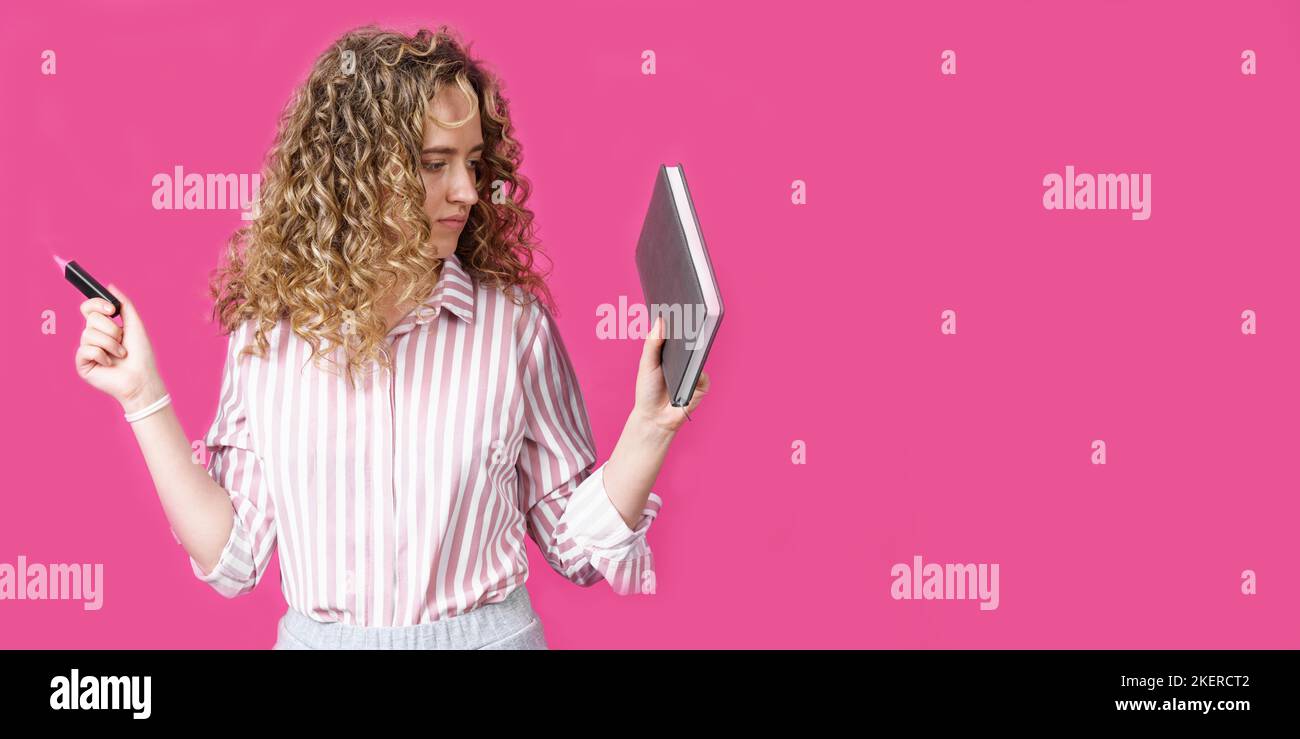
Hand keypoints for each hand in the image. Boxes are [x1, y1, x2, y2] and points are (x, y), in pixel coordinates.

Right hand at [74, 284, 166, 412]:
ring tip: (120, 355)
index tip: (112, 310)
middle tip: (122, 340)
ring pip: (88, 334)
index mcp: (103, 327)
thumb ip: (124, 305)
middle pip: (90, 319)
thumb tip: (109, 285)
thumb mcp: (135, 325)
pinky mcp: (82, 364)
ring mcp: (86, 350)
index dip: (97, 304)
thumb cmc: (141, 354)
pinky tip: (110, 364)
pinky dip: (102, 355)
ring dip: (111, 344)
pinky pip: (85, 350)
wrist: (142, 378)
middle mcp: (92, 337)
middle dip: (111, 329)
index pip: (89, 308)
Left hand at [632, 315, 710, 434]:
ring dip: (697, 348)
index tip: (677, 304)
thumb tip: (660, 321)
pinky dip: (695, 375)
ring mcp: (695, 372)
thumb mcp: (646, 364)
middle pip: (693, 341)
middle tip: (688, 313)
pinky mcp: (701, 386)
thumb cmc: (648, 389)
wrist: (654, 417)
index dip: (680, 319)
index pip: (680, 333)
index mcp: (673, 352)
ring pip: (701, 357)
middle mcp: (687, 360)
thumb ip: (652, 344)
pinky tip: (688, 375)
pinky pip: (702, 375)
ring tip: (693, 335)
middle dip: (692, 328)